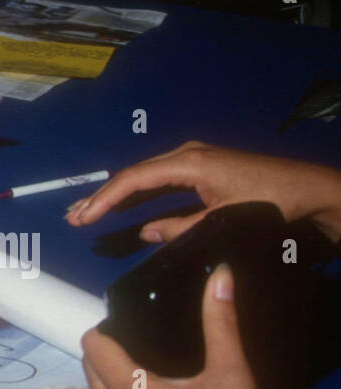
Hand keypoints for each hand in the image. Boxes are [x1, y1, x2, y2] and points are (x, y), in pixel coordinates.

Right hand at [66, 141, 340, 242]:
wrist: (314, 191)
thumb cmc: (272, 203)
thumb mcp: (225, 220)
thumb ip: (182, 227)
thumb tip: (145, 232)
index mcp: (188, 162)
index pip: (134, 180)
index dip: (105, 199)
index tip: (83, 218)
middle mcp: (186, 155)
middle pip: (134, 176)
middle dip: (103, 197)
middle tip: (73, 217)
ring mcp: (195, 161)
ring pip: (145, 179)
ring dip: (118, 197)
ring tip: (88, 212)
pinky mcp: (203, 170)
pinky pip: (161, 182)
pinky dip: (139, 196)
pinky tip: (125, 209)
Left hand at [81, 265, 270, 388]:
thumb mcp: (233, 379)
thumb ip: (221, 325)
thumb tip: (221, 276)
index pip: (92, 345)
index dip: (106, 326)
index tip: (130, 317)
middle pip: (90, 366)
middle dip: (107, 346)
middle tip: (140, 335)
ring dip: (110, 371)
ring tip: (146, 357)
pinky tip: (152, 386)